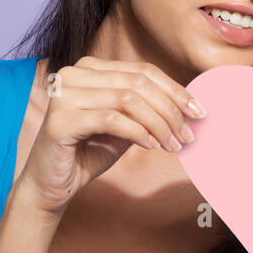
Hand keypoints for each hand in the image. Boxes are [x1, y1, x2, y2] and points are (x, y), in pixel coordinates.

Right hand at [18, 56, 206, 215]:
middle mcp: (74, 74)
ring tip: (173, 145)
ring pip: (128, 99)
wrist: (52, 184)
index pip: (143, 71)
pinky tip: (151, 146)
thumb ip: (149, 110)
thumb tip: (190, 107)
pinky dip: (137, 133)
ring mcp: (63, 93)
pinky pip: (111, 119)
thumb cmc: (90, 151)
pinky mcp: (59, 119)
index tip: (199, 113)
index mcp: (90, 68)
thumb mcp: (126, 125)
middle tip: (188, 136)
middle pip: (138, 83)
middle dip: (170, 110)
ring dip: (158, 124)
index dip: (175, 91)